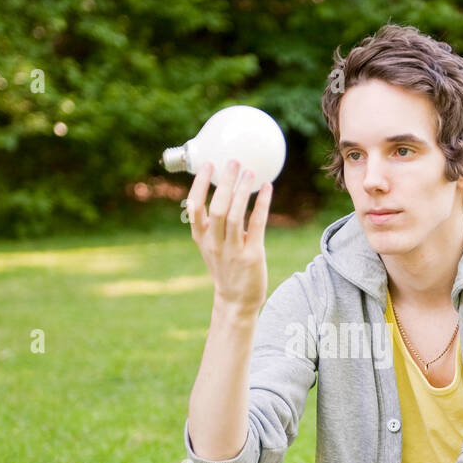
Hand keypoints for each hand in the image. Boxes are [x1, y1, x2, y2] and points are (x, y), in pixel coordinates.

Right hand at [186, 158, 272, 314]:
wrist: (236, 301)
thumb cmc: (226, 267)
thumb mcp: (212, 246)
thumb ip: (215, 224)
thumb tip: (228, 191)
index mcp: (202, 238)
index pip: (194, 207)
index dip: (200, 184)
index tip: (207, 164)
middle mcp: (214, 243)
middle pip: (217, 208)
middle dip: (224, 182)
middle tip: (233, 161)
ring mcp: (233, 251)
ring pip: (235, 216)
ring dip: (243, 191)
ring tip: (250, 171)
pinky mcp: (252, 256)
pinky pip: (257, 225)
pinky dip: (262, 204)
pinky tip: (268, 188)